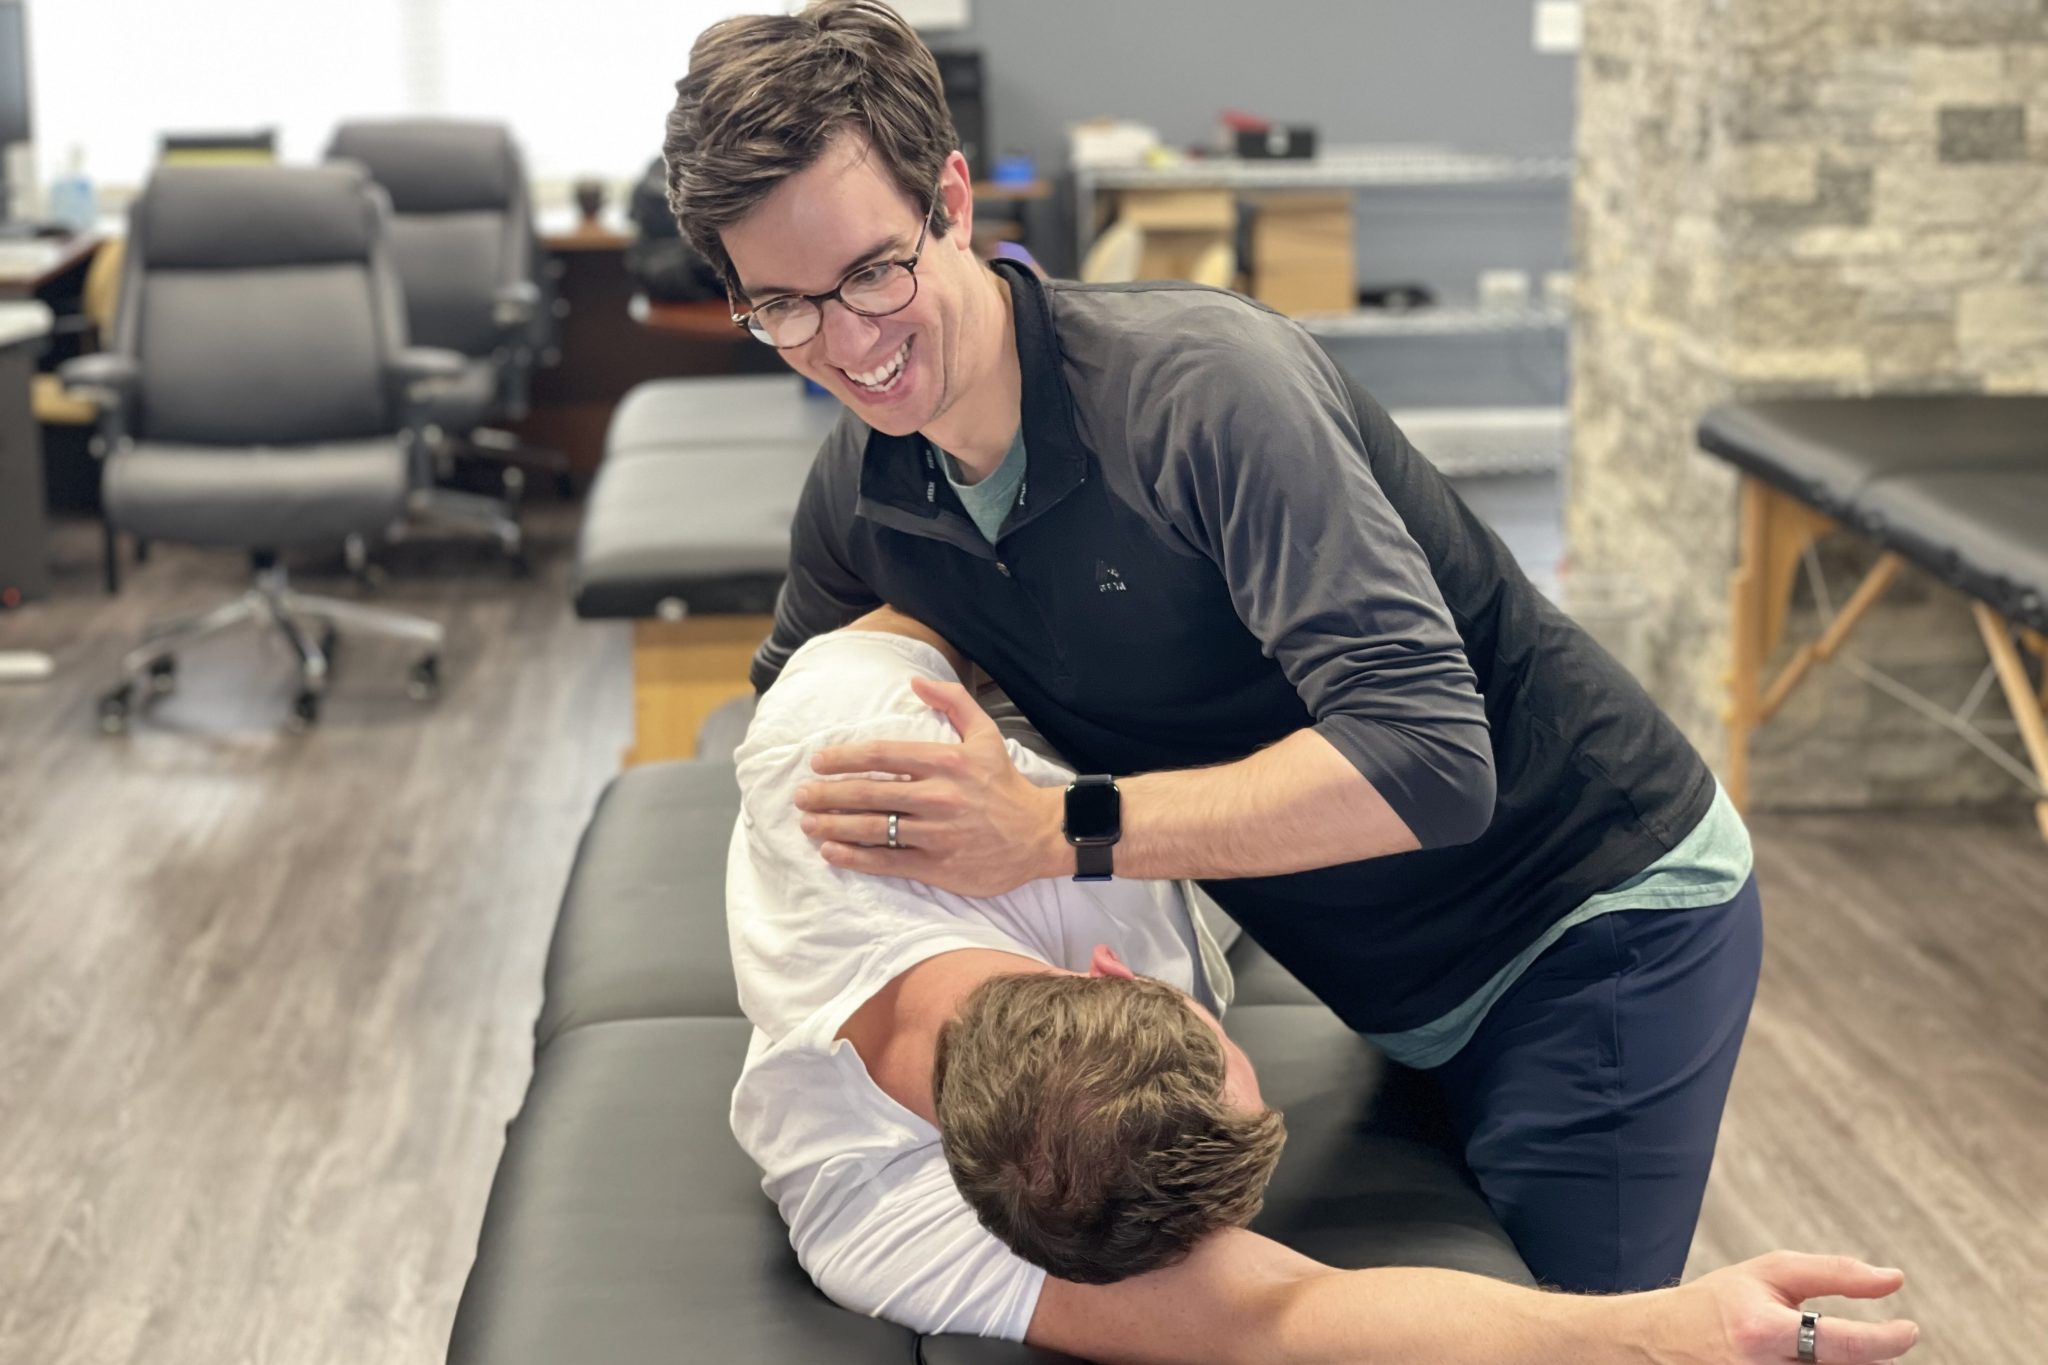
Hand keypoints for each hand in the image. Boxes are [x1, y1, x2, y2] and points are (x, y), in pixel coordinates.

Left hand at [794, 676, 1064, 896]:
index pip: (882, 755)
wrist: (1039, 835)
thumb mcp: (985, 734)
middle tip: (801, 795)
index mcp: (945, 761)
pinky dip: (855, 858)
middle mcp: (937, 796)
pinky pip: (887, 862)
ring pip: (872, 828)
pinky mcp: (938, 865)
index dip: (844, 758)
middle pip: (869, 793)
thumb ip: (952, 702)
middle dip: (827, 794)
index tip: (817, 762)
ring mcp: (936, 833)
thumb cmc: (1005, 784)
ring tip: (808, 824)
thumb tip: (915, 681)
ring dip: (833, 826)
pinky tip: (832, 853)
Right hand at [1655, 1252, 1917, 1362]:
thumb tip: (1894, 1280)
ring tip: (1827, 1353)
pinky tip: (1815, 1361)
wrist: (1662, 1339)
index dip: (1887, 1340)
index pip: (1844, 1345)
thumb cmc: (1721, 1301)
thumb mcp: (1770, 1272)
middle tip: (1865, 1346)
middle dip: (1869, 1360)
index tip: (1908, 1330)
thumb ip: (1835, 1274)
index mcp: (1763, 1331)